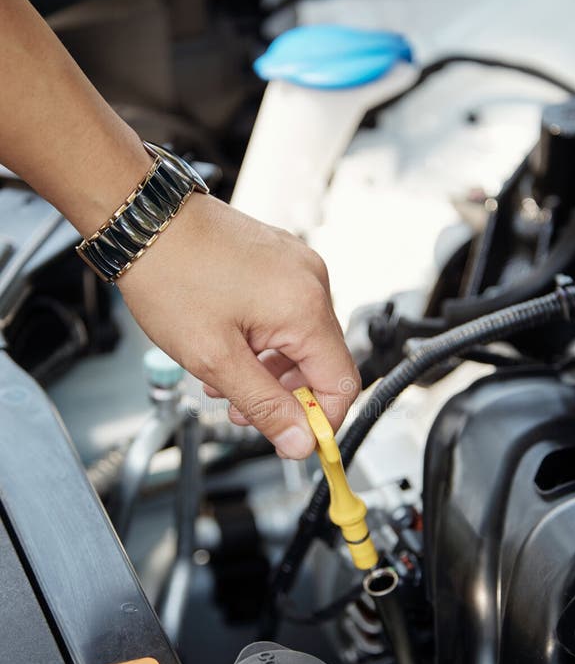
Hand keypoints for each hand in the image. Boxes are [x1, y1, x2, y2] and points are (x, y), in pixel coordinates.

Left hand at [117, 194, 360, 458]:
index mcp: (305, 306)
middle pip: (320, 363)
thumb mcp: (215, 359)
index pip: (341, 383)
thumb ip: (264, 406)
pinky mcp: (278, 261)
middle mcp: (311, 281)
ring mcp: (295, 267)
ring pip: (300, 341)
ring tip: (223, 384)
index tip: (294, 442)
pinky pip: (285, 315)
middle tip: (241, 413)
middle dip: (284, 398)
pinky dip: (263, 342)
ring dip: (268, 373)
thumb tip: (300, 442)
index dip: (320, 422)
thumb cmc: (170, 275)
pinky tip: (228, 352)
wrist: (143, 221)